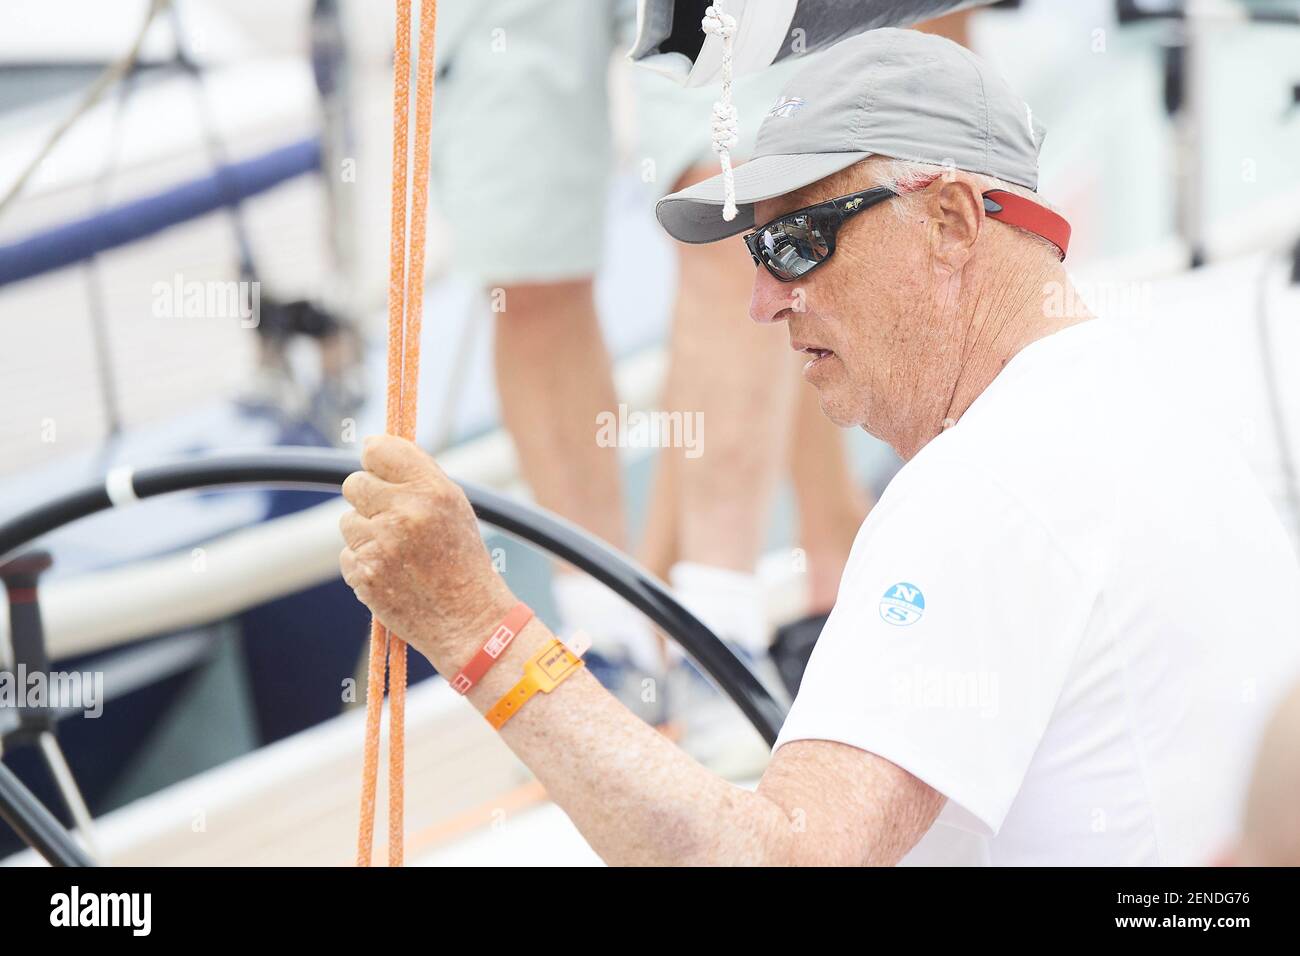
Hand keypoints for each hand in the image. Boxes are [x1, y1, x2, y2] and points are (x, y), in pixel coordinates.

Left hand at [339, 435, 513, 666]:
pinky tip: (391, 574)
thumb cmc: (462, 558)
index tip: (378, 467)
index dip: (374, 457)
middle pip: (354, 483)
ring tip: (398, 552)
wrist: (468, 620)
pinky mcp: (365, 573)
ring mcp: (382, 544)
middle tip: (392, 518)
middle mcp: (405, 512)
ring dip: (366, 534)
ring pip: (347, 521)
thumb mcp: (454, 506)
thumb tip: (373, 446)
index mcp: (432, 490)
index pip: (378, 449)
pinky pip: (347, 554)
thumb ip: (417, 475)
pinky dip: (364, 563)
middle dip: (368, 498)